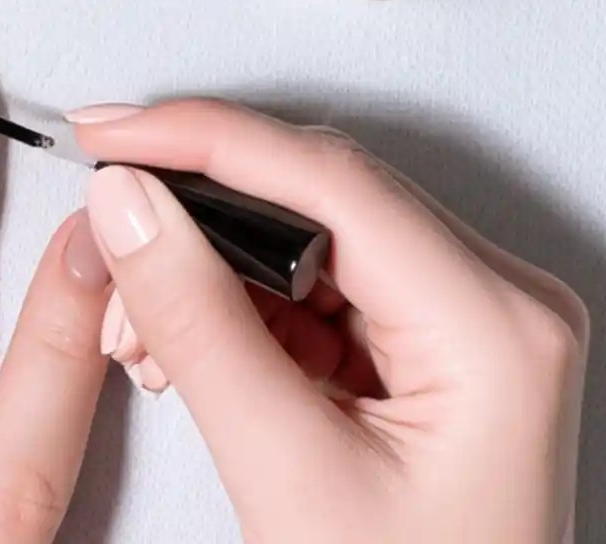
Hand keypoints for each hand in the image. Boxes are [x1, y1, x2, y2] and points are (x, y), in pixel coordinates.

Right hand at [74, 100, 588, 543]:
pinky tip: (189, 344)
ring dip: (206, 272)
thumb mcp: (286, 472)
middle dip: (195, 219)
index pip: (329, 181)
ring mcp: (461, 326)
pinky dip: (235, 312)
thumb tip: (131, 208)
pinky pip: (313, 291)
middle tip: (111, 232)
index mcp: (493, 326)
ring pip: (307, 240)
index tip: (111, 132)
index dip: (203, 140)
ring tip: (142, 328)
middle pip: (318, 199)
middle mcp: (494, 307)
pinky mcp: (422, 352)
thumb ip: (199, 324)